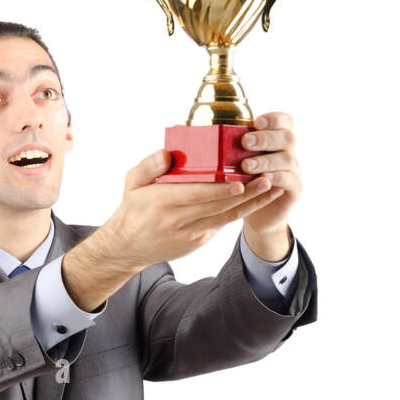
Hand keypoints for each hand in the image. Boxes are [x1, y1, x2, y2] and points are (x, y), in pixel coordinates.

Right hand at [107, 149, 280, 267]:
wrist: (128, 247)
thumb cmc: (134, 208)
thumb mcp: (133, 183)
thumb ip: (148, 166)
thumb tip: (166, 153)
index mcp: (162, 200)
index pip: (197, 194)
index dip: (221, 189)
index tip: (241, 180)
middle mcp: (178, 219)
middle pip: (218, 206)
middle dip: (246, 194)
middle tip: (267, 179)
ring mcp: (190, 233)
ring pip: (226, 217)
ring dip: (251, 204)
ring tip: (271, 190)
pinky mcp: (198, 241)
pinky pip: (222, 224)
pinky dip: (240, 213)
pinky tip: (256, 201)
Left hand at [237, 111, 301, 259]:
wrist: (259, 213)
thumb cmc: (243, 181)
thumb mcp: (236, 161)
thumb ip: (227, 147)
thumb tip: (196, 132)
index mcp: (275, 140)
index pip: (283, 121)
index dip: (273, 119)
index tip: (256, 122)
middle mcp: (287, 152)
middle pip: (287, 137)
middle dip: (266, 138)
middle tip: (245, 142)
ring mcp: (293, 171)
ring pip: (287, 159)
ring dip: (266, 160)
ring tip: (247, 166)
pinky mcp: (294, 190)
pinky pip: (290, 180)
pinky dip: (277, 178)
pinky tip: (263, 180)